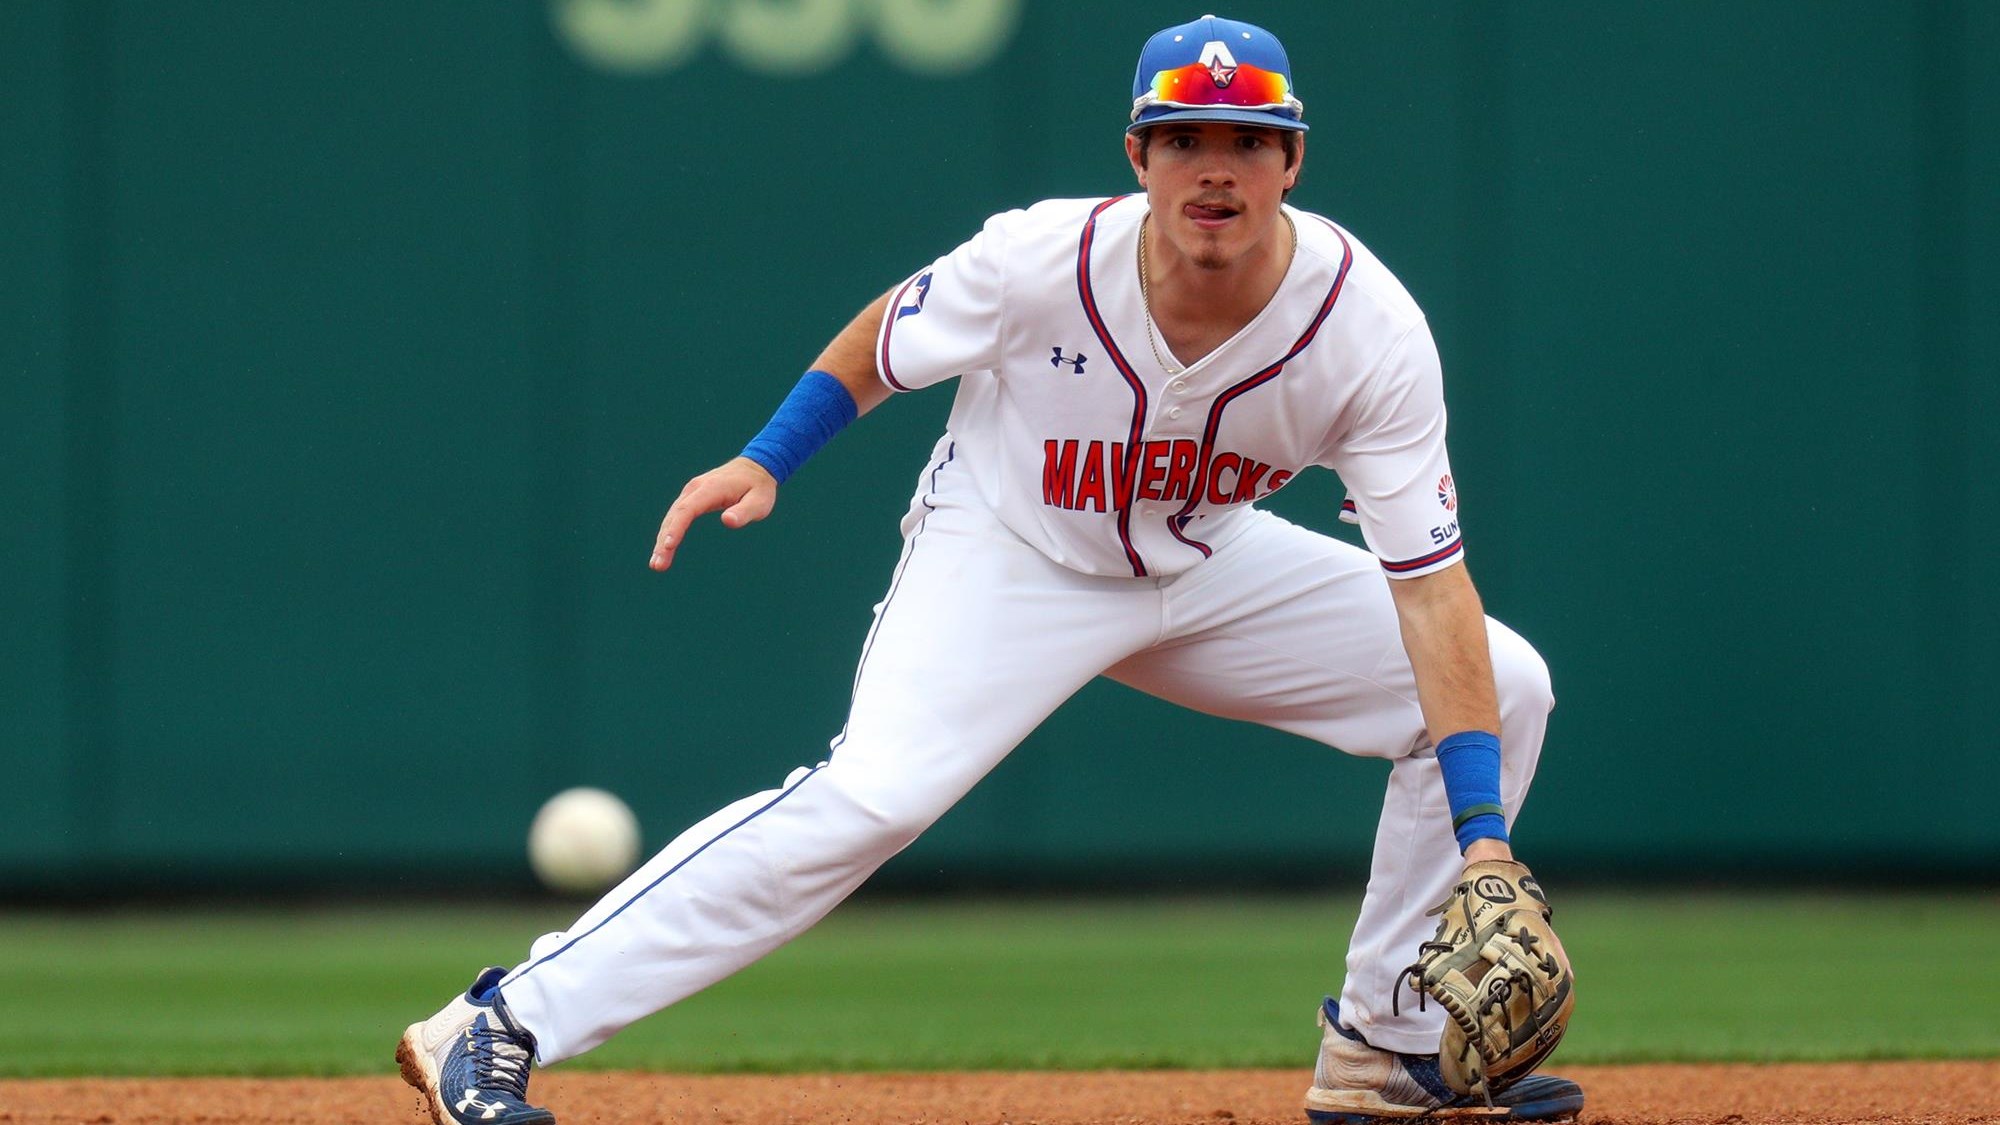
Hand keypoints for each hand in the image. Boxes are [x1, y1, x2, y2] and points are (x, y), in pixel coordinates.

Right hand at [649, 457, 777, 570]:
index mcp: (711, 489)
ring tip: (657, 564)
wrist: (754, 468)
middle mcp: (695, 488)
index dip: (677, 528)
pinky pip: (676, 516)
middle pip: (675, 515)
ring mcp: (691, 492)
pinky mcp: (691, 497)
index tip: (668, 545)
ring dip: (662, 540)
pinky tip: (664, 549)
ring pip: (672, 517)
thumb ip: (744, 512)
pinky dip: (668, 533)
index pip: (688, 509)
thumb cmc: (759, 488)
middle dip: (664, 541)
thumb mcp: (760, 502)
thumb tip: (727, 521)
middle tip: (658, 565)